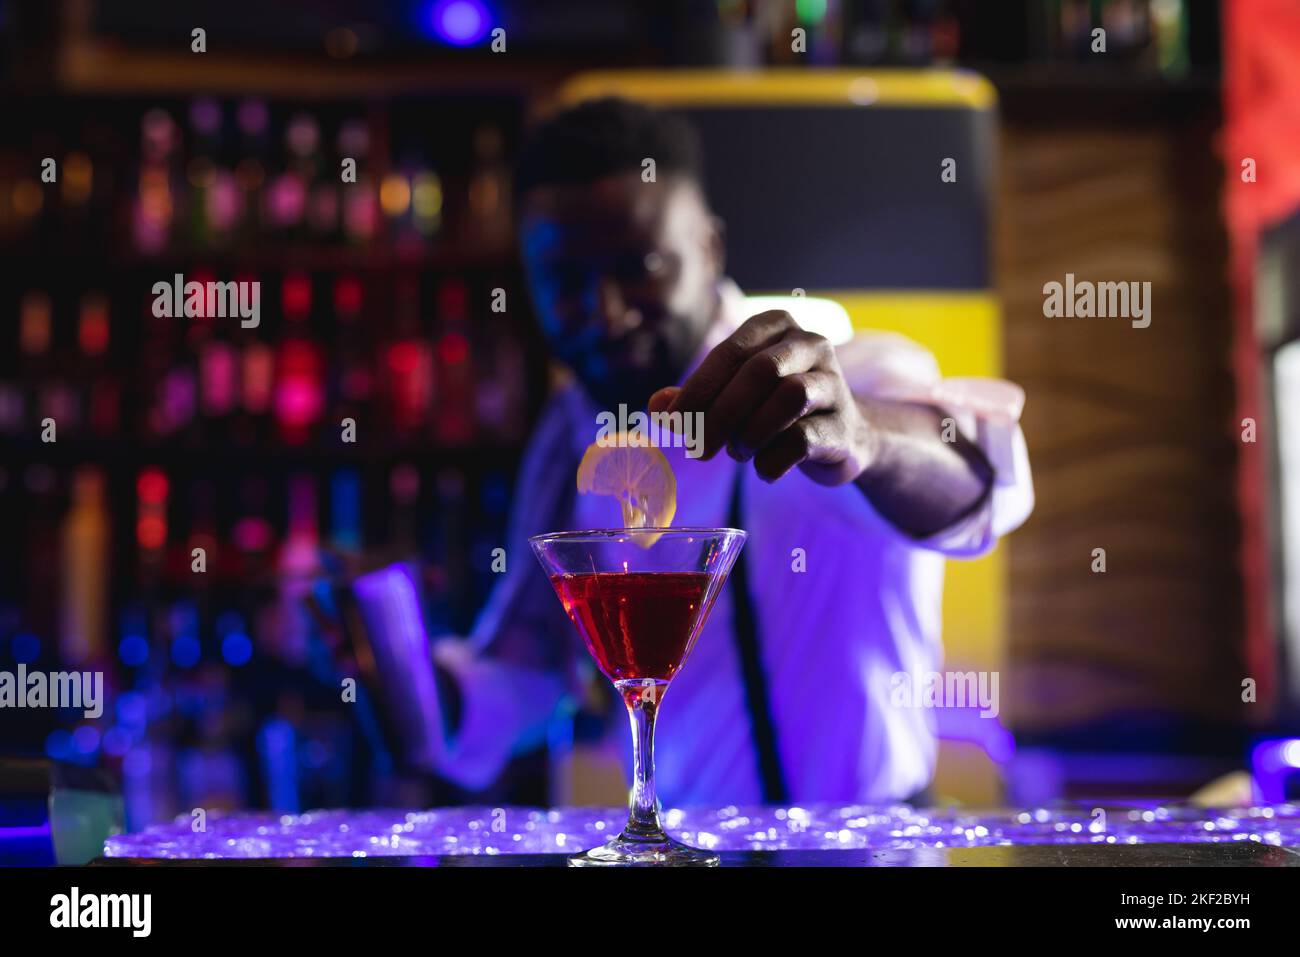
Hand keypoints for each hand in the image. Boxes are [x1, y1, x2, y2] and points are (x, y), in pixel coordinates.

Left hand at [648, 310, 874, 485]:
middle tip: (698, 450)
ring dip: (752, 432)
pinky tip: (764, 470)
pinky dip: (774, 460)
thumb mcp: (734, 395)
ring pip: (790, 397)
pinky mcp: (845, 426)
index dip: (697, 389)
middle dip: (721, 414)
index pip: (731, 350)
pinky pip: (805, 439)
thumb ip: (696, 397)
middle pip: (761, 371)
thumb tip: (655, 407)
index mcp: (777, 327)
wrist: (844, 436)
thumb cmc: (776, 408)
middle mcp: (811, 345)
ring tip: (739, 453)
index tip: (673, 423)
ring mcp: (835, 383)